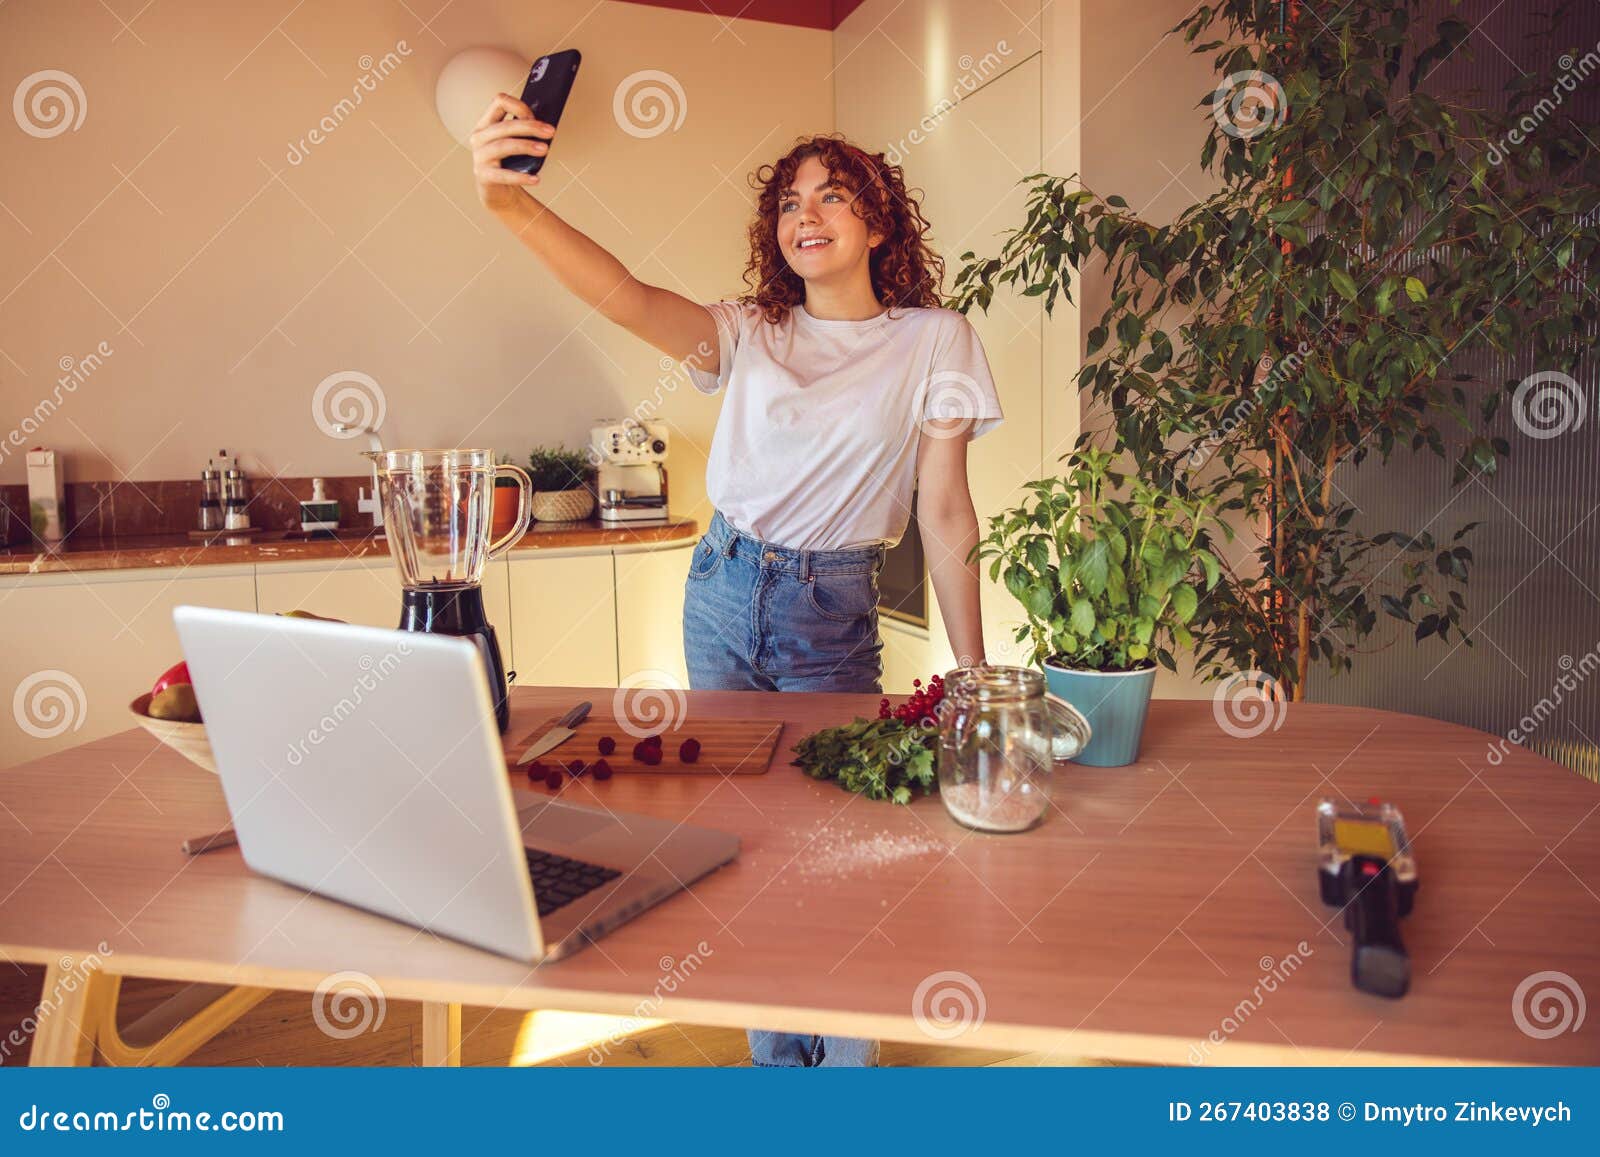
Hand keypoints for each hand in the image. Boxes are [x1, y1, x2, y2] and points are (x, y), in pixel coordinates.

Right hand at [470, 93, 554, 212]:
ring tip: (545, 150)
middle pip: (505, 126)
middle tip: (551, 132)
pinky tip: (536, 179)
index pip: (499, 102)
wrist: (498, 192)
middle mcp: (479, 138)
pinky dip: (521, 177)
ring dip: (526, 146)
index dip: (519, 106)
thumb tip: (547, 125)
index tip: (536, 116)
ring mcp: (480, 157)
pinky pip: (504, 175)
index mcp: (486, 124)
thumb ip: (524, 131)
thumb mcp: (514, 143)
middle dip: (530, 127)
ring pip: (504, 146)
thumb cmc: (510, 163)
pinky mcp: (484, 176)